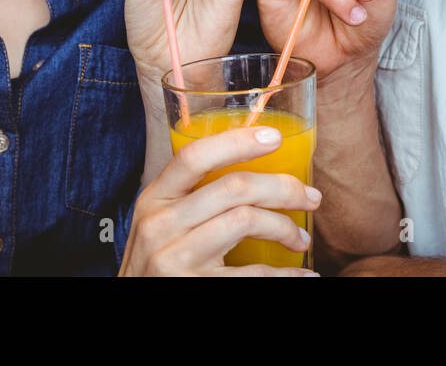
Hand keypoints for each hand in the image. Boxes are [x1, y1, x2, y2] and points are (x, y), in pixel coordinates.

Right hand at [119, 125, 321, 275]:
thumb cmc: (157, 265)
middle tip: (311, 197)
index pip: (193, 156)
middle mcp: (159, 225)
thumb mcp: (160, 225)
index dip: (237, 142)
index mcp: (153, 199)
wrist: (134, 308)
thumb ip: (190, 200)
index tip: (276, 137)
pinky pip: (252, 274)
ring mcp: (174, 258)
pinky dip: (287, 275)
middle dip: (283, 188)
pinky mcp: (193, 287)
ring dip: (286, 228)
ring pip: (246, 221)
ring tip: (301, 239)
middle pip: (233, 187)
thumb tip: (254, 174)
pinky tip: (303, 275)